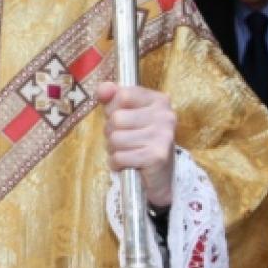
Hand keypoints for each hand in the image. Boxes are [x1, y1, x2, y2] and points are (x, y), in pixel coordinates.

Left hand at [97, 81, 176, 206]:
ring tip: (127, 152)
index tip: (122, 120)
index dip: (112, 109)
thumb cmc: (139, 141)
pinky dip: (116, 163)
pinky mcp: (157, 157)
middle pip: (117, 118)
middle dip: (111, 132)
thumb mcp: (127, 114)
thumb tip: (102, 89)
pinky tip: (128, 164)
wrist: (159, 178)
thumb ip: (113, 97)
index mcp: (159, 100)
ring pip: (115, 138)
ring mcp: (163, 136)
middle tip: (124, 141)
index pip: (122, 95)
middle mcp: (165, 116)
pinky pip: (119, 157)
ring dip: (114, 149)